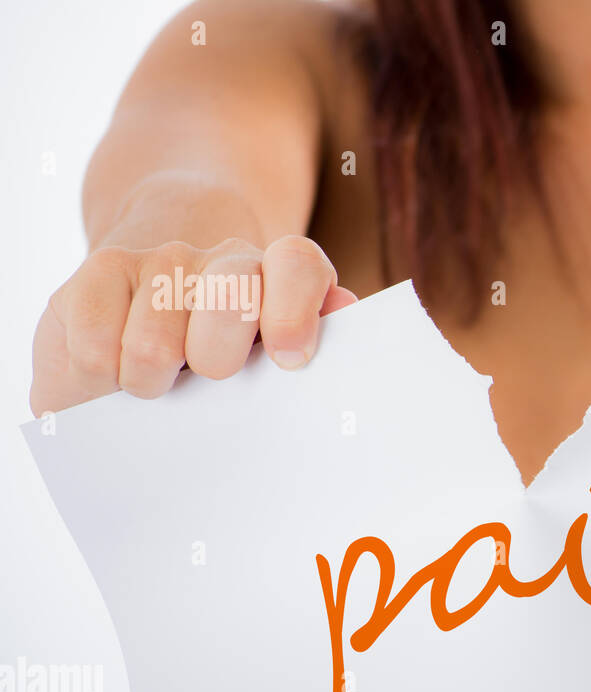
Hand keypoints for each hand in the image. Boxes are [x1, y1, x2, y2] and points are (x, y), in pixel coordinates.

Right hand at [30, 235, 356, 414]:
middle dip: (216, 358)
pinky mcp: (98, 271)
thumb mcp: (273, 361)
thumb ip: (315, 340)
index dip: (294, 310)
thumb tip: (345, 311)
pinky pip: (95, 347)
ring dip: (151, 382)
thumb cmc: (224, 361)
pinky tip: (113, 374)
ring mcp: (158, 259)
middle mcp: (223, 260)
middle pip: (228, 294)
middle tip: (209, 377)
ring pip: (153, 343)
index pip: (297, 263)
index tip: (288, 360)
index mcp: (280, 278)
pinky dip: (100, 379)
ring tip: (159, 383)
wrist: (149, 320)